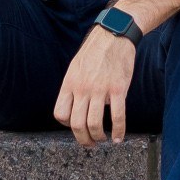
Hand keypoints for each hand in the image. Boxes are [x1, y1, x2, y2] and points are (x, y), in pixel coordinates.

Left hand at [56, 26, 136, 144]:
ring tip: (104, 139)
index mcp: (69, 84)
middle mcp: (82, 89)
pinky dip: (119, 131)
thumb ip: (74, 87)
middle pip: (77, 124)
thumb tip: (76, 106)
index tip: (77, 126)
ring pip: (94, 124)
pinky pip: (117, 116)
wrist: (114, 35)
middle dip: (83, 139)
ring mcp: (100, 90)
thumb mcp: (75, 67)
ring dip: (98, 137)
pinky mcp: (118, 89)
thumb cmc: (95, 51)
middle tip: (90, 143)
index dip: (67, 125)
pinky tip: (119, 137)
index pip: (60, 114)